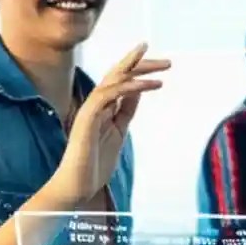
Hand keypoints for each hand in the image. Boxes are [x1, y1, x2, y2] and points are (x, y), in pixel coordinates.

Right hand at [48, 43, 168, 206]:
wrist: (78, 184)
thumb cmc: (95, 163)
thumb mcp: (118, 131)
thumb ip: (125, 111)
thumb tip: (138, 91)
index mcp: (101, 107)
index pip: (118, 81)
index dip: (135, 68)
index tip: (155, 60)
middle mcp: (95, 104)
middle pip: (117, 75)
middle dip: (140, 63)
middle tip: (167, 62)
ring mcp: (90, 109)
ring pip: (113, 79)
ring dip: (139, 70)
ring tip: (163, 68)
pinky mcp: (88, 116)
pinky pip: (109, 94)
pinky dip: (130, 86)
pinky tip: (149, 84)